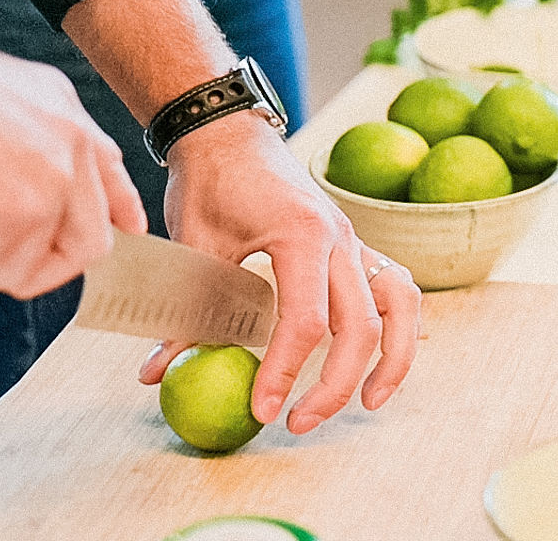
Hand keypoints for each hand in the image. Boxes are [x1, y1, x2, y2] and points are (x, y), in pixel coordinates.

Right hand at [0, 0, 148, 297]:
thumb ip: (8, 147)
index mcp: (63, 111)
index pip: (110, 170)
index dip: (119, 207)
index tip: (130, 228)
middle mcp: (73, 147)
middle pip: (89, 245)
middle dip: (35, 267)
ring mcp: (54, 185)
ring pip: (21, 270)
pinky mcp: (18, 219)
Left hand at [149, 113, 419, 433]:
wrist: (229, 134)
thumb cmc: (210, 183)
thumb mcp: (192, 246)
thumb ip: (184, 311)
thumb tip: (155, 373)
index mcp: (302, 235)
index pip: (305, 321)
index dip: (283, 372)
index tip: (262, 411)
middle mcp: (341, 239)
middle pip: (361, 325)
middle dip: (335, 384)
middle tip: (298, 423)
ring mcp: (356, 241)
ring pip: (401, 305)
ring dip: (394, 358)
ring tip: (370, 402)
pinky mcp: (357, 247)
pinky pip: (398, 287)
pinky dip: (402, 326)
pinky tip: (387, 360)